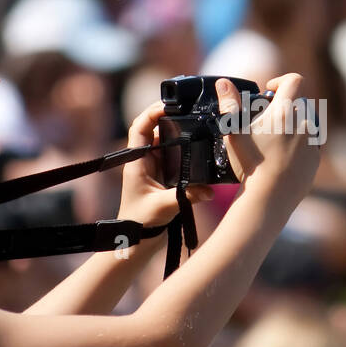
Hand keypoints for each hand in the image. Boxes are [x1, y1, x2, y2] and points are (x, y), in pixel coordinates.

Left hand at [117, 100, 214, 227]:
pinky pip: (172, 154)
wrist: (136, 240)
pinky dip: (183, 146)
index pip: (139, 127)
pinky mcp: (162, 175)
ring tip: (195, 120)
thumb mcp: (164, 207)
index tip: (168, 106)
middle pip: (153, 128)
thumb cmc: (141, 223)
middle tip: (188, 108)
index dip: (151, 112)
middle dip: (168, 116)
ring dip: (177, 130)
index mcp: (136, 162)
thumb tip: (210, 190)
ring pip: (164, 140)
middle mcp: (143, 160)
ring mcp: (153, 167)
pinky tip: (196, 144)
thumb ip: (186, 196)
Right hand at [216, 73, 321, 203]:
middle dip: (284, 106)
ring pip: (305, 123)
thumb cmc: (250, 163)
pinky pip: (309, 144)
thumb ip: (229, 105)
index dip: (281, 80)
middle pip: (298, 103)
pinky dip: (299, 145)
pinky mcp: (315, 159)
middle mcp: (304, 123)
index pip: (294, 80)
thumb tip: (223, 82)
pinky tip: (282, 157)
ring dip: (293, 125)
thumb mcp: (234, 132)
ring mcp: (312, 142)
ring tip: (275, 139)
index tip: (269, 89)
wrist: (270, 196)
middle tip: (266, 120)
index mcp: (286, 112)